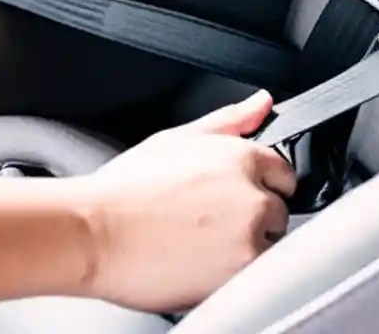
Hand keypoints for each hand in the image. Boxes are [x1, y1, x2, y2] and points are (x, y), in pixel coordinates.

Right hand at [80, 91, 294, 311]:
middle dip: (251, 217)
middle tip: (205, 221)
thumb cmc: (125, 190)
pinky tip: (197, 262)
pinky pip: (252, 275)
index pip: (283, 173)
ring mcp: (249, 239)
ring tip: (198, 243)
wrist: (95, 234)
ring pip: (267, 245)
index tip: (229, 197)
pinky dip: (231, 273)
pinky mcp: (239, 275)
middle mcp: (254, 196)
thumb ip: (229, 120)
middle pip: (277, 211)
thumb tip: (262, 103)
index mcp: (243, 156)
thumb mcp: (177, 139)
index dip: (256, 185)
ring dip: (244, 246)